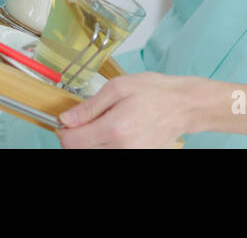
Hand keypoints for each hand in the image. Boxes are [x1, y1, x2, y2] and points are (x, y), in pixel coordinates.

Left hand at [56, 72, 193, 147]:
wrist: (183, 106)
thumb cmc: (154, 92)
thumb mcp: (118, 88)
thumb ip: (89, 107)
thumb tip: (66, 119)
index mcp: (114, 129)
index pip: (72, 142)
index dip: (64, 131)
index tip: (66, 122)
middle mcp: (122, 149)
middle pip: (80, 152)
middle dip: (77, 137)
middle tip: (86, 120)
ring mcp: (132, 156)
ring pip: (95, 154)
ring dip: (92, 142)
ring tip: (106, 124)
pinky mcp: (137, 158)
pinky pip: (112, 154)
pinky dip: (107, 146)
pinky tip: (116, 132)